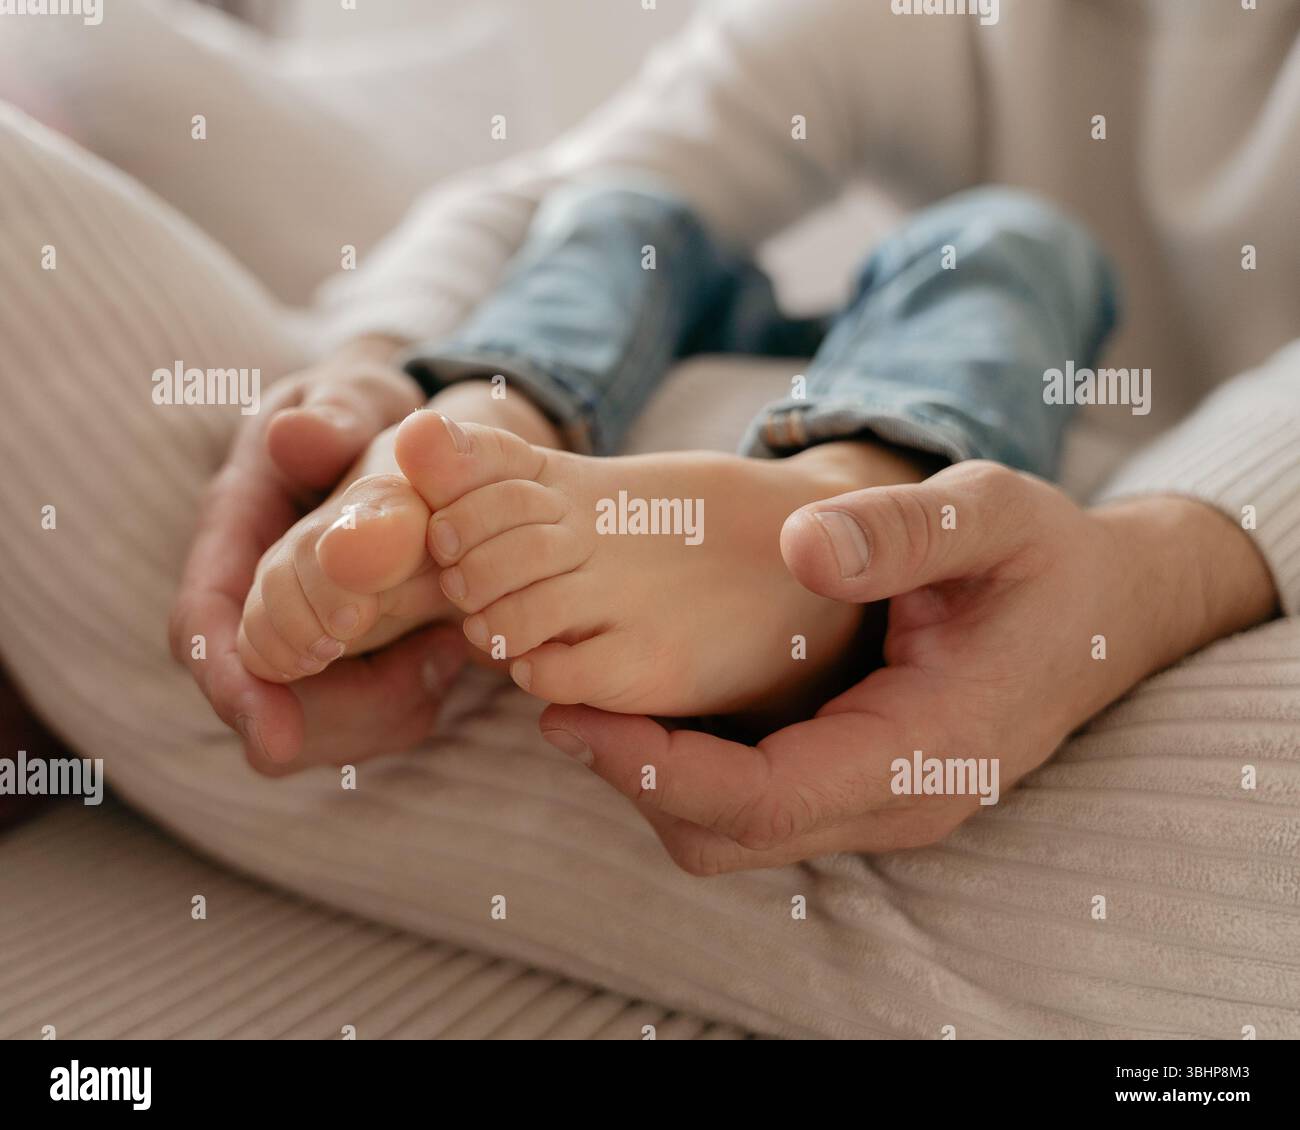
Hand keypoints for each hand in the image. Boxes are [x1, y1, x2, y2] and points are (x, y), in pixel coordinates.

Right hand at [169, 337, 467, 773]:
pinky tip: (450, 655)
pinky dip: (406, 705)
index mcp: (235, 531)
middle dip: (326, 718)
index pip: (205, 623)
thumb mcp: (353, 396)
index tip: (274, 735)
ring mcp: (290, 631)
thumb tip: (291, 438)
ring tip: (447, 653)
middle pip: (256, 694)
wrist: (394, 433)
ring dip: (380, 712)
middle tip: (420, 688)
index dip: (234, 684)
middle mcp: (249, 593)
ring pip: (310, 723)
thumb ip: (333, 415)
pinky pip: (360, 716)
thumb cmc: (360, 412)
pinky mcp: (336, 659)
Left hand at [539, 460, 1276, 873]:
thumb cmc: (1051, 561)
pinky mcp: (865, 788)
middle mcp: (899, 801)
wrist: (1110, 610)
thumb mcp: (992, 515)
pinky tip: (660, 703)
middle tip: (559, 700)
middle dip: (635, 779)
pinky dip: (693, 771)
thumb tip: (798, 544)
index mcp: (926, 748)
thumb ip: (903, 530)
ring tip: (593, 699)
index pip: (764, 799)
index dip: (657, 765)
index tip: (570, 714)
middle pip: (729, 835)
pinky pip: (759, 809)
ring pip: (735, 835)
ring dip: (657, 781)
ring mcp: (883, 805)